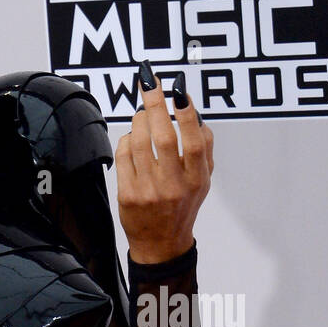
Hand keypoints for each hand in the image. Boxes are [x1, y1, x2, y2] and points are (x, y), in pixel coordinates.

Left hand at [115, 64, 213, 262]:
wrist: (162, 244)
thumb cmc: (183, 205)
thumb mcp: (203, 182)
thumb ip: (204, 150)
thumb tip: (193, 114)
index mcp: (197, 180)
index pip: (195, 142)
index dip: (187, 114)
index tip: (179, 92)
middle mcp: (175, 185)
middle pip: (164, 137)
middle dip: (155, 104)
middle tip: (149, 82)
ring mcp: (150, 190)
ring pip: (139, 143)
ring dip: (138, 120)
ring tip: (142, 110)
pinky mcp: (128, 195)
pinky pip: (123, 157)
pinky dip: (126, 140)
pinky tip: (131, 138)